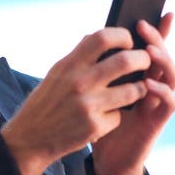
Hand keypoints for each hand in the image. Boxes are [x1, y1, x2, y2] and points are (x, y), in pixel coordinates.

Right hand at [1, 25, 163, 174]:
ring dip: (139, 89)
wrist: (30, 138)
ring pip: (133, 90)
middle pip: (126, 61)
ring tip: (135, 89)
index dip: (122, 35)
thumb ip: (77, 57)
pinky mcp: (95, 126)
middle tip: (144, 62)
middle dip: (143, 59)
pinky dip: (116, 115)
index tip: (128, 41)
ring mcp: (88, 106)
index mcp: (69, 65)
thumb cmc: (45, 103)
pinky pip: (119, 115)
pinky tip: (104, 117)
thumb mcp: (55, 74)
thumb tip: (98, 37)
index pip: (102, 38)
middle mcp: (79, 83)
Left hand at [91, 13, 174, 174]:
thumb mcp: (97, 92)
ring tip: (149, 51)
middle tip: (144, 25)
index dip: (159, 31)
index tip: (160, 11)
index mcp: (139, 76)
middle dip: (157, 39)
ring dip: (163, 61)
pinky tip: (149, 84)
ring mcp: (157, 103)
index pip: (151, 49)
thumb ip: (101, 71)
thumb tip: (92, 39)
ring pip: (171, 76)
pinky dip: (161, 92)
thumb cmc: (99, 123)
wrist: (105, 159)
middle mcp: (152, 86)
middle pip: (163, 57)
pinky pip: (169, 103)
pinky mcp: (157, 121)